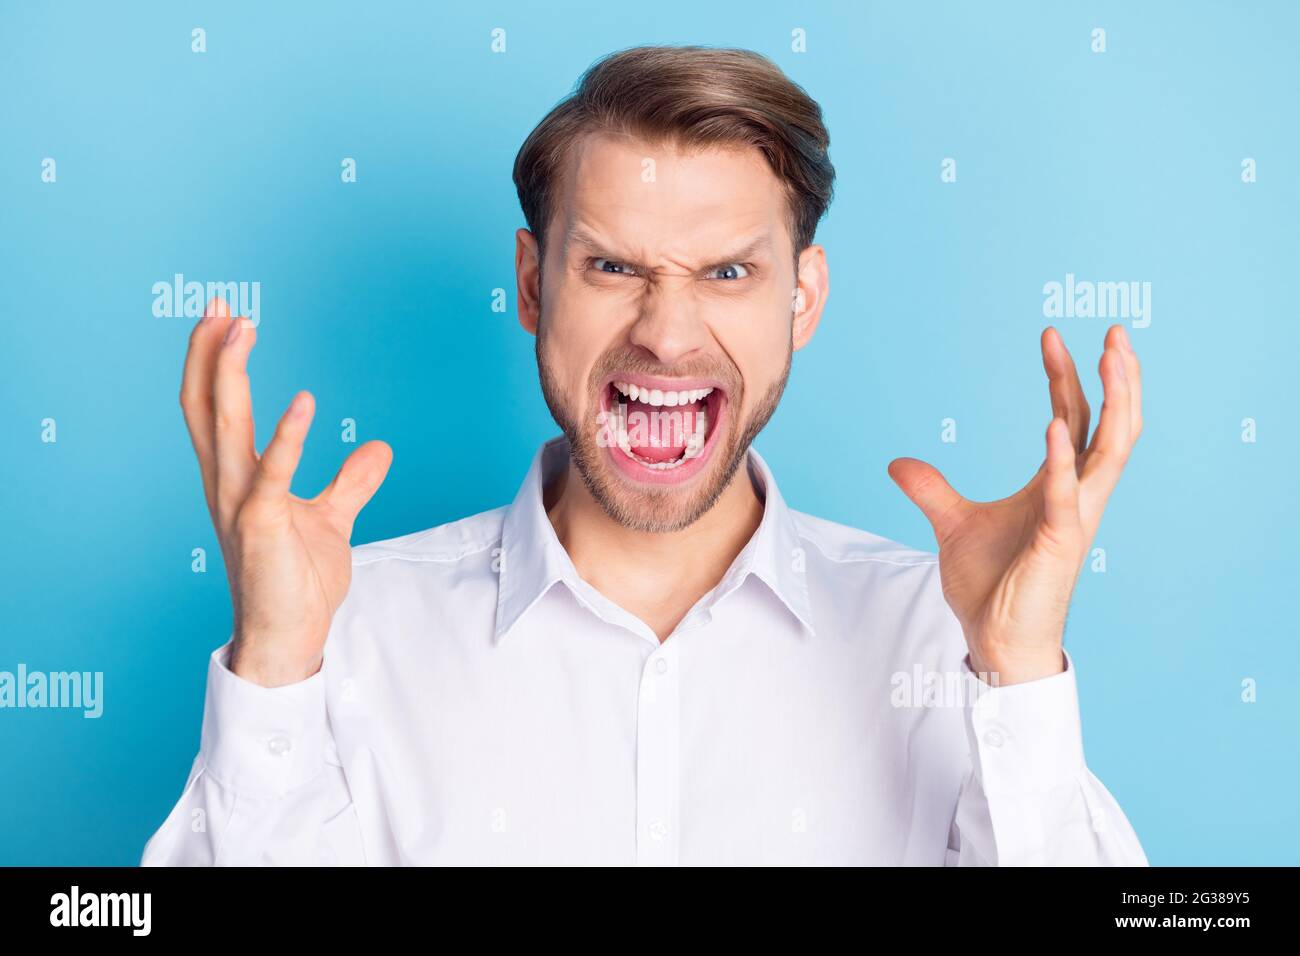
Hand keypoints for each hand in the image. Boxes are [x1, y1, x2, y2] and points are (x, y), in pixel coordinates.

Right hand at [180, 298, 392, 686]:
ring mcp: (239, 505)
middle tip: (219, 305)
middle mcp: (226, 486)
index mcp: (236, 480)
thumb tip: (378, 449)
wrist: (289, 639)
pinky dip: (287, 436)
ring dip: (230, 375)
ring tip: (242, 327)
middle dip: (210, 354)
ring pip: (224, 428)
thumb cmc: (298, 583)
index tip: (224, 320)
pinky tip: (305, 401)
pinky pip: (272, 473)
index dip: (214, 364)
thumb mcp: (331, 520)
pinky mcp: (261, 527)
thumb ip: (350, 482)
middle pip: (205, 407)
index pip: (213, 410)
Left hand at [887, 325, 1142, 685]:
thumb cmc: (991, 587)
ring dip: (1115, 402)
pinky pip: (1066, 494)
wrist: (995, 641)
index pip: (1073, 418)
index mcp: (1057, 487)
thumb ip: (931, 490)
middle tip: (1117, 331)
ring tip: (1111, 356)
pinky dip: (1062, 459)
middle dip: (1119, 378)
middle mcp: (1078, 497)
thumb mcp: (953, 525)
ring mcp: (1075, 518)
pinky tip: (1055, 424)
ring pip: (1112, 450)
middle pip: (1112, 425)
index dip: (1067, 377)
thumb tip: (897, 464)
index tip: (1051, 335)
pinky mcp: (1061, 542)